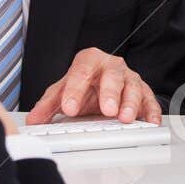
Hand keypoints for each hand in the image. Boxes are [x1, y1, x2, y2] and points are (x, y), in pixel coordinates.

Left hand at [26, 48, 161, 125]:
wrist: (103, 85)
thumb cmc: (85, 86)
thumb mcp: (63, 92)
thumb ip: (48, 105)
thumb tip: (33, 119)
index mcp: (89, 61)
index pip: (82, 70)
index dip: (75, 88)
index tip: (69, 106)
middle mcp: (112, 67)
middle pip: (112, 75)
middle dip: (110, 93)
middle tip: (106, 110)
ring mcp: (129, 79)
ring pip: (133, 87)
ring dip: (130, 103)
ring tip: (125, 118)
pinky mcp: (143, 92)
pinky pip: (149, 100)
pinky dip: (151, 111)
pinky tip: (149, 122)